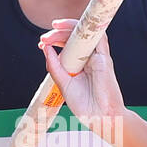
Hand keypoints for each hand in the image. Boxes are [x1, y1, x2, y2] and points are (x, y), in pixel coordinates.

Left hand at [37, 18, 126, 142]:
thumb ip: (55, 67)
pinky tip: (73, 27)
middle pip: (74, 37)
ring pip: (85, 33)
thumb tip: (45, 49)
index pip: (67, 45)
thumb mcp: (64, 84)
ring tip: (54, 28)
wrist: (101, 119)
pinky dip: (88, 29)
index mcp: (79, 65)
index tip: (42, 43)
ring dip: (70, 27)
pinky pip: (99, 38)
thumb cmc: (86, 107)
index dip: (55, 40)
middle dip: (57, 34)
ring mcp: (97, 57)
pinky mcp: (104, 59)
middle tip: (44, 38)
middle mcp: (89, 59)